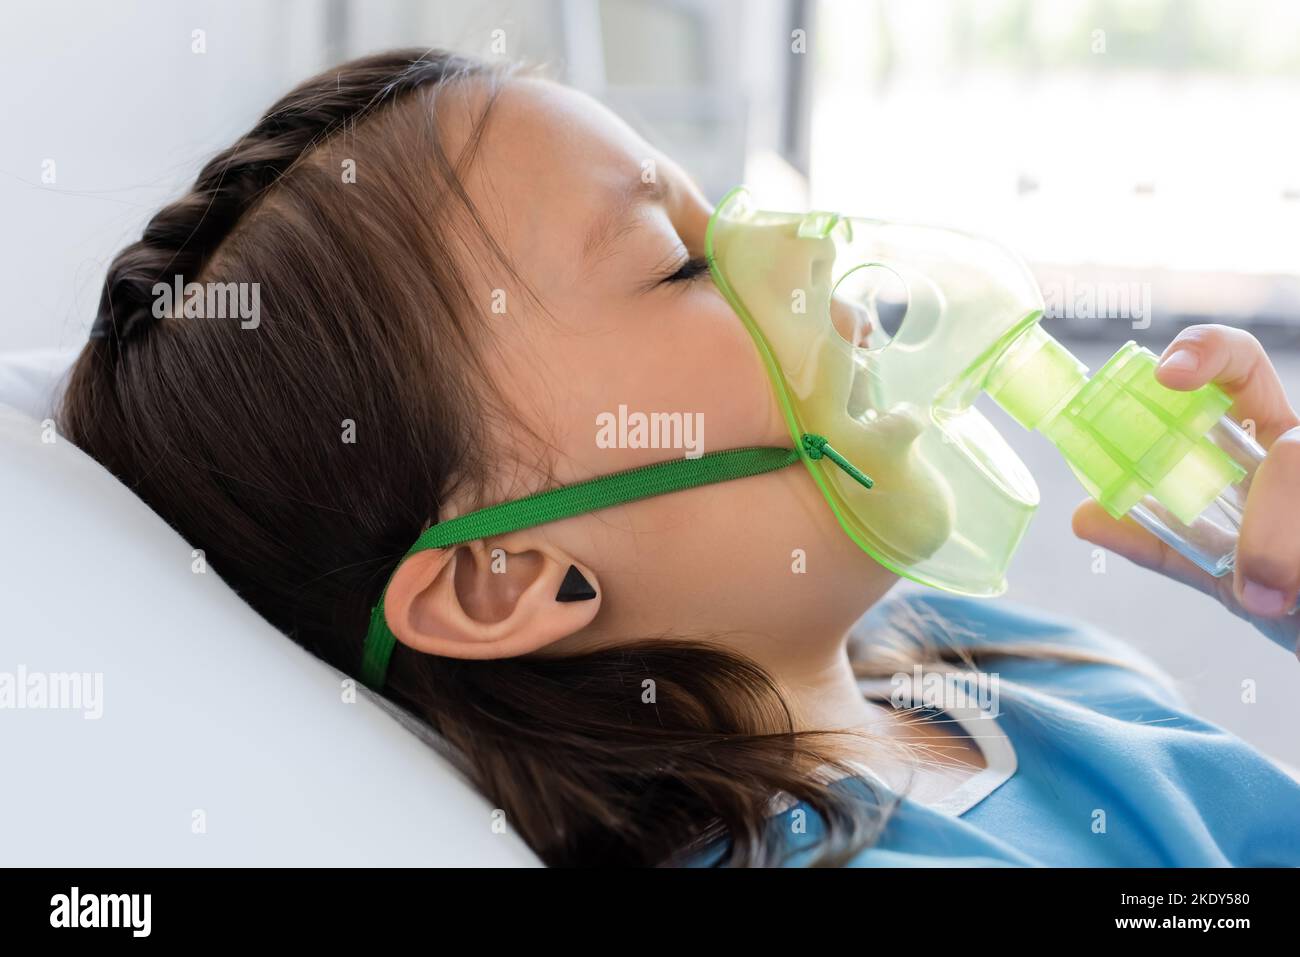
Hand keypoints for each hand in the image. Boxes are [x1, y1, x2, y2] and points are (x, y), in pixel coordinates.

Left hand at [1071, 324, 1299, 656]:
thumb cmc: (1293, 597)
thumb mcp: (1224, 576)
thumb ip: (1159, 543)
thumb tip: (1082, 514)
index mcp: (1268, 442)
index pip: (1239, 367)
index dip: (1205, 352)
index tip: (1166, 377)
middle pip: (1294, 451)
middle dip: (1272, 532)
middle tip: (1259, 591)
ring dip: (1294, 562)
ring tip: (1287, 604)